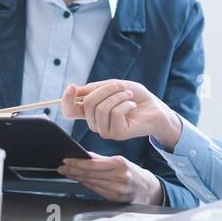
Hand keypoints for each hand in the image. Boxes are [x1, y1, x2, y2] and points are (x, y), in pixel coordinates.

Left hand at [57, 153, 163, 204]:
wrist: (149, 190)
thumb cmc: (134, 173)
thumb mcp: (121, 161)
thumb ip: (102, 160)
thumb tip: (85, 156)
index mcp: (119, 164)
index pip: (92, 164)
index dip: (77, 163)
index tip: (66, 160)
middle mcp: (118, 177)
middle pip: (89, 174)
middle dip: (73, 171)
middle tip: (61, 168)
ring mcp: (116, 190)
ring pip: (91, 183)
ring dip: (77, 178)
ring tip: (67, 173)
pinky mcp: (114, 199)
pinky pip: (96, 191)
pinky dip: (86, 185)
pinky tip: (79, 181)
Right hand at [61, 80, 183, 149]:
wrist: (156, 109)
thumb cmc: (135, 97)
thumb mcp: (113, 86)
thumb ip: (94, 88)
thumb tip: (75, 90)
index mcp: (91, 112)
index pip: (70, 111)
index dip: (66, 100)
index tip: (72, 87)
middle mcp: (95, 123)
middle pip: (87, 104)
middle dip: (106, 89)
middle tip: (121, 86)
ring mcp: (105, 131)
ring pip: (101, 108)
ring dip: (117, 96)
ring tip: (129, 95)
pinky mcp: (117, 134)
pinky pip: (115, 113)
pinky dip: (125, 104)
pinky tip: (132, 105)